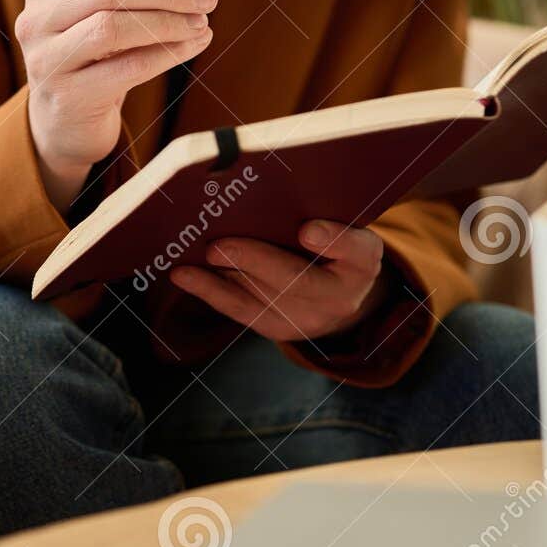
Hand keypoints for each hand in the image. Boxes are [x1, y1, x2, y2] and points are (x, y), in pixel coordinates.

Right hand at [16, 0, 217, 209]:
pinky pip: (129, 68)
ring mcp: (48, 59)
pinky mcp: (69, 96)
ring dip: (168, 21)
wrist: (65, 118)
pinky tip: (195, 43)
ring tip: (201, 21)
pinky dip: (169, 52)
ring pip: (113, 27)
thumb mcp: (98, 11)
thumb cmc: (92, 52)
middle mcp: (37, 18)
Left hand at [170, 220, 387, 341]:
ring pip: (259, 299)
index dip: (332, 239)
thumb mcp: (353, 231)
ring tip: (187, 265)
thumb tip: (293, 218)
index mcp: (362, 263)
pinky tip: (183, 276)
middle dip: (254, 262)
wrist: (344, 299)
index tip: (307, 230)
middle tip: (218, 248)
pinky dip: (209, 292)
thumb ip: (333, 223)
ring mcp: (305, 320)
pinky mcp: (275, 328)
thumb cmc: (340, 251)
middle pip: (295, 281)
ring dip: (218, 282)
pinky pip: (240, 311)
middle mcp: (338, 298)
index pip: (355, 250)